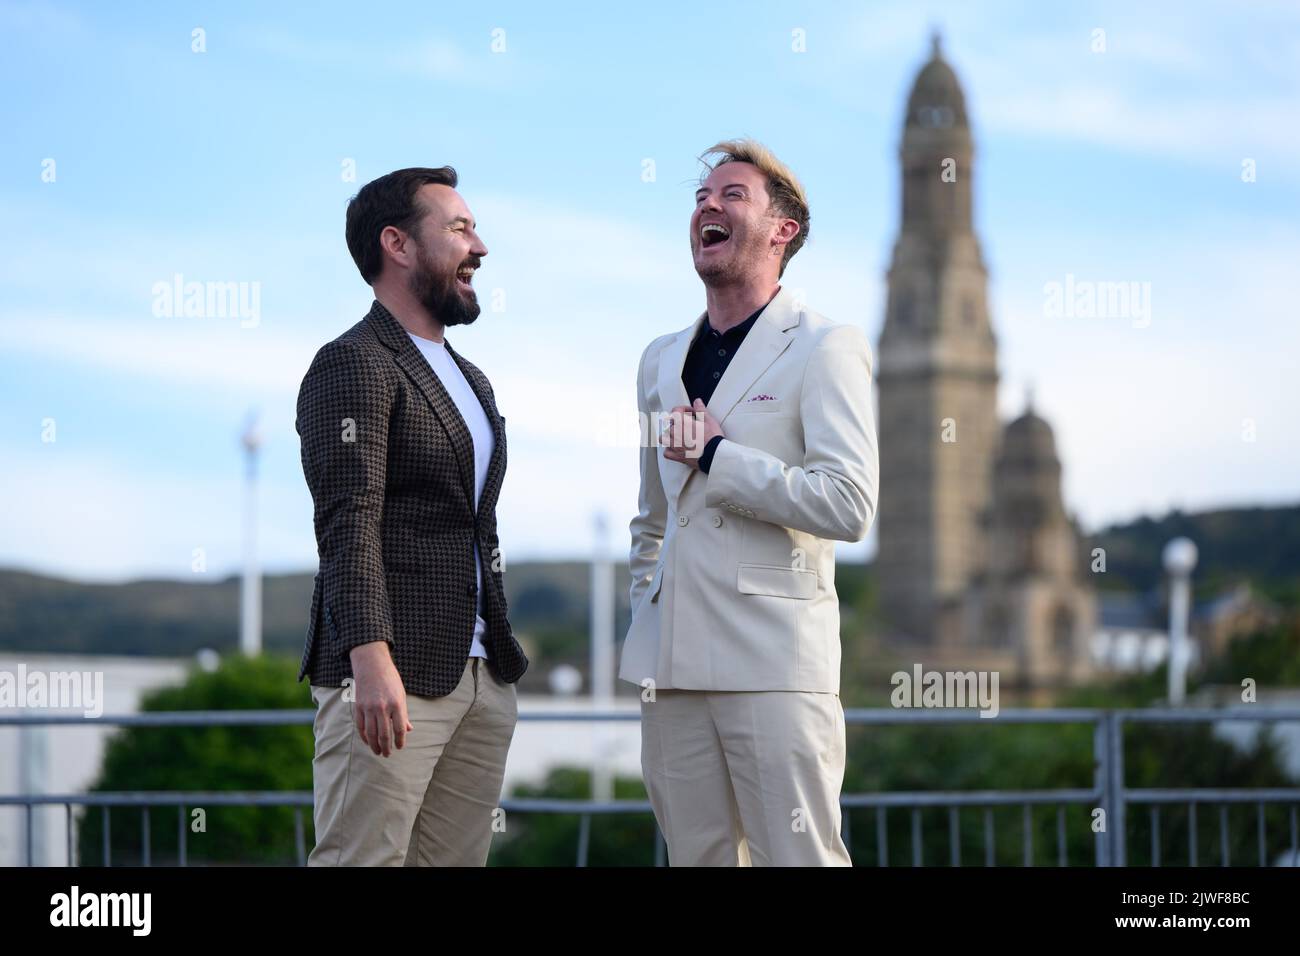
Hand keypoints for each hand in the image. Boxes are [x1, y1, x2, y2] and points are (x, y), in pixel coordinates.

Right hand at [349, 642, 411, 756]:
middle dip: (386, 747)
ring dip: (374, 745)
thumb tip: (408, 730)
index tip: (400, 747)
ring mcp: (369, 708)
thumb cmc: (390, 680)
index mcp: (396, 704)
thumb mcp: (401, 695)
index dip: (400, 741)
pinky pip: (361, 726)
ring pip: (371, 733)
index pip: (399, 729)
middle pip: (384, 734)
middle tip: (387, 754)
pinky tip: (368, 741)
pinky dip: (364, 736)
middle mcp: (382, 708)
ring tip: (378, 752)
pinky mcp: (358, 707)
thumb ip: (403, 714)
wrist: (372, 666)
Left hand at [662, 398, 723, 470]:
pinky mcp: (677, 456)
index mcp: (682, 423)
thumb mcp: (709, 420)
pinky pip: (667, 453)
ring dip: (669, 435)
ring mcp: (675, 446)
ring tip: (678, 434)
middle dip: (678, 421)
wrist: (714, 455)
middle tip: (688, 423)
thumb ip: (701, 410)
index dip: (684, 409)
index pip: (676, 410)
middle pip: (669, 423)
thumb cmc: (712, 439)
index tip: (691, 412)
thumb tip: (697, 402)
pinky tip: (676, 448)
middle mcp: (675, 433)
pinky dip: (669, 450)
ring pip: (663, 437)